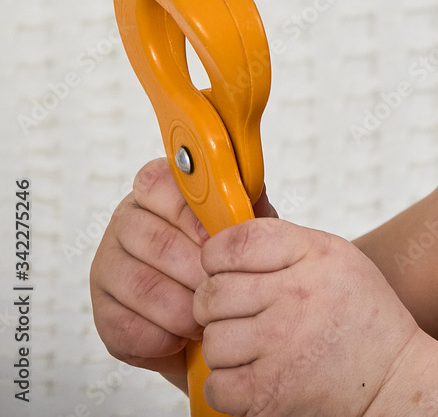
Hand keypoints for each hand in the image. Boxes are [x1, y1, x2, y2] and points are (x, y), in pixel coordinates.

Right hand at [90, 158, 275, 389]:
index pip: (157, 184)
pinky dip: (163, 338)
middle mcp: (126, 223)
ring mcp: (108, 266)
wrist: (218, 320)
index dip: (191, 215)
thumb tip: (250, 192)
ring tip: (208, 318)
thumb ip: (246, 208)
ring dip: (183, 310)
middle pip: (155, 242)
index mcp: (158, 194)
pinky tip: (182, 337)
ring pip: (142, 287)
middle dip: (199, 273)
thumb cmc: (229, 265)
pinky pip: (127, 327)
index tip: (216, 239)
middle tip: (225, 290)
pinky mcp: (102, 312)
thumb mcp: (246, 231)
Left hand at [193, 218, 420, 415]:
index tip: (222, 268)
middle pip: (212, 293)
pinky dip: (230, 385)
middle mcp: (298, 296)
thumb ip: (284, 243)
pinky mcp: (270, 392)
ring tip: (256, 347)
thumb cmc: (361, 315)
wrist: (392, 376)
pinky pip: (217, 384)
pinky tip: (256, 374)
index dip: (216, 255)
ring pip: (213, 340)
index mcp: (314, 256)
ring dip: (227, 347)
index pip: (236, 243)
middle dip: (217, 305)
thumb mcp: (336, 258)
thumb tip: (220, 242)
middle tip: (242, 314)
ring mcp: (283, 346)